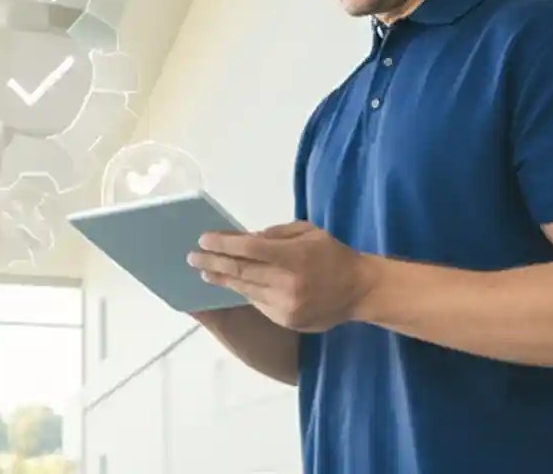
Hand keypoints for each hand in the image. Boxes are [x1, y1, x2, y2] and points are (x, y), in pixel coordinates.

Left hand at [187, 221, 375, 331]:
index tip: (203, 239)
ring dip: (223, 280)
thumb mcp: (308, 232)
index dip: (223, 244)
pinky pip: (258, 303)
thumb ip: (276, 235)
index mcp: (294, 256)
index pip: (249, 249)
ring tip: (206, 273)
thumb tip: (243, 239)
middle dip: (213, 263)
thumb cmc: (332, 254)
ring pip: (245, 289)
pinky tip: (232, 285)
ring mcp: (286, 304)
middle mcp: (288, 282)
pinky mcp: (287, 320)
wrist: (360, 290)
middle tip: (192, 258)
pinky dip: (244, 292)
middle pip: (241, 271)